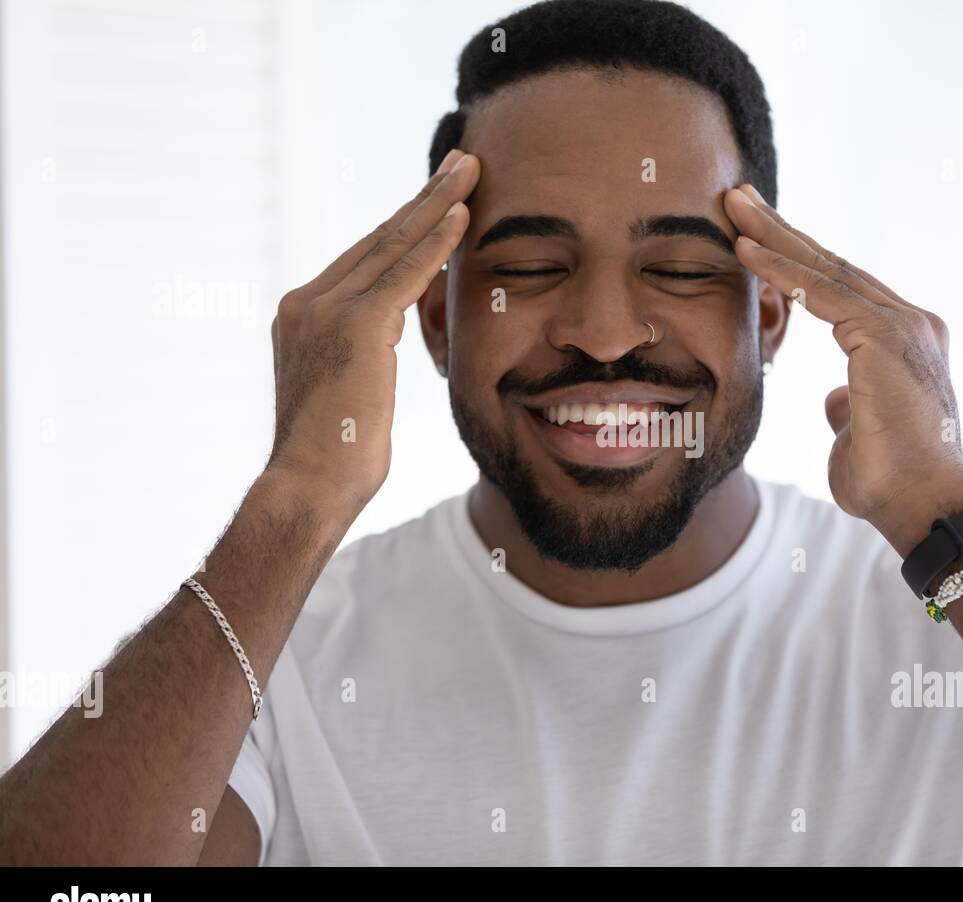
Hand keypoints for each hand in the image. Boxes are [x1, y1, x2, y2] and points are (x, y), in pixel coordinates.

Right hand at [266, 150, 479, 515]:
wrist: (310, 487)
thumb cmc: (337, 459)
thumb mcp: (349, 395)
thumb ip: (361, 359)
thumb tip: (381, 356)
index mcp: (303, 316)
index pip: (366, 260)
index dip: (407, 226)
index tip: (440, 199)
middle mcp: (307, 303)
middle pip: (379, 239)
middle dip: (424, 198)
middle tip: (462, 162)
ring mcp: (326, 310)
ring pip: (393, 245)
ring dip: (436, 203)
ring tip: (469, 169)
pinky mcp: (355, 325)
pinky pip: (405, 272)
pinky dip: (436, 241)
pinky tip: (462, 213)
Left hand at [723, 184, 962, 552]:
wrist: (923, 504)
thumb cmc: (892, 480)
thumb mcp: (858, 434)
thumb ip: (847, 405)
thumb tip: (834, 398)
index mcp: (903, 340)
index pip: (840, 288)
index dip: (796, 259)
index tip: (756, 235)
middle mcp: (908, 322)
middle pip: (832, 265)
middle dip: (782, 230)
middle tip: (739, 196)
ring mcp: (901, 324)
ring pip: (824, 269)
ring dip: (774, 236)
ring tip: (733, 206)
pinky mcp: (885, 335)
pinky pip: (820, 293)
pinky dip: (780, 269)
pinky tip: (745, 250)